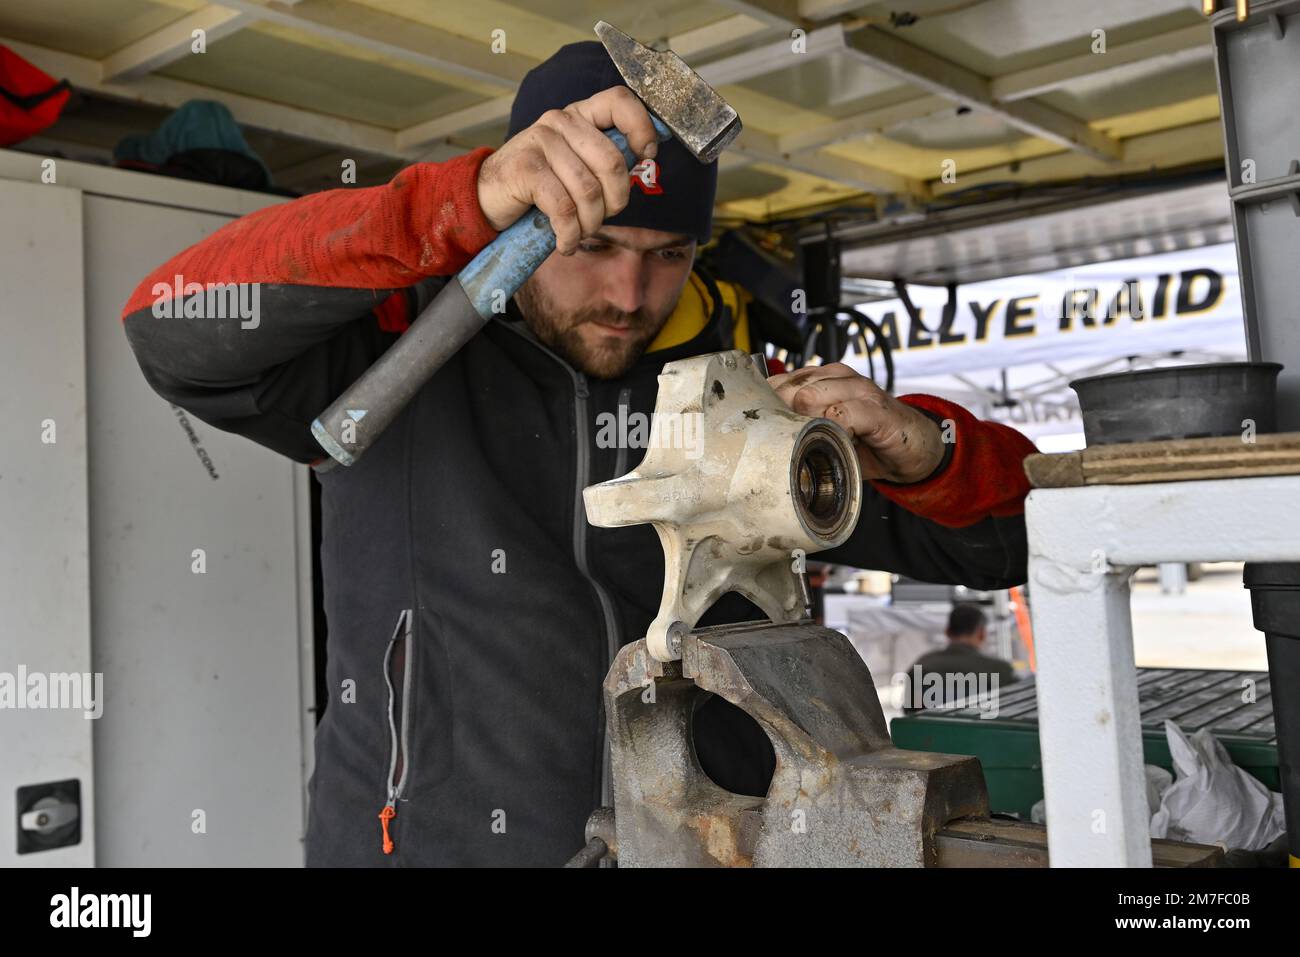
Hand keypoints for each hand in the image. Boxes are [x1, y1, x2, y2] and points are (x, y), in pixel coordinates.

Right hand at [475, 86, 658, 252]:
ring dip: (590, 224)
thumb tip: (644, 159)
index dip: (642, 128)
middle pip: (612, 162)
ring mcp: (542, 142)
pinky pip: (564, 208)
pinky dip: (569, 234)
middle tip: (602, 218)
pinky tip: (565, 243)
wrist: (486, 196)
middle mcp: (561, 121)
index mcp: (579, 115)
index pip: (620, 102)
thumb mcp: (573, 164)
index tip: (646, 156)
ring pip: (589, 191)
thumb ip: (602, 158)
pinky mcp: (527, 168)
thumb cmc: (538, 185)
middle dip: (615, 202)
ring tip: (579, 233)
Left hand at [769, 363, 946, 482]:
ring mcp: (859, 390)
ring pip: (810, 395)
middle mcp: (838, 377)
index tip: (759, 430)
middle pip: (788, 387)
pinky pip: (843, 414)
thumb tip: (762, 440)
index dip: (765, 406)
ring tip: (806, 443)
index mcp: (821, 378)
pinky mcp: (877, 410)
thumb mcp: (826, 432)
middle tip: (780, 441)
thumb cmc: (867, 439)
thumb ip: (799, 428)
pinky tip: (835, 443)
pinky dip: (832, 431)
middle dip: (780, 416)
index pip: (778, 382)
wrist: (914, 446)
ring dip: (803, 423)